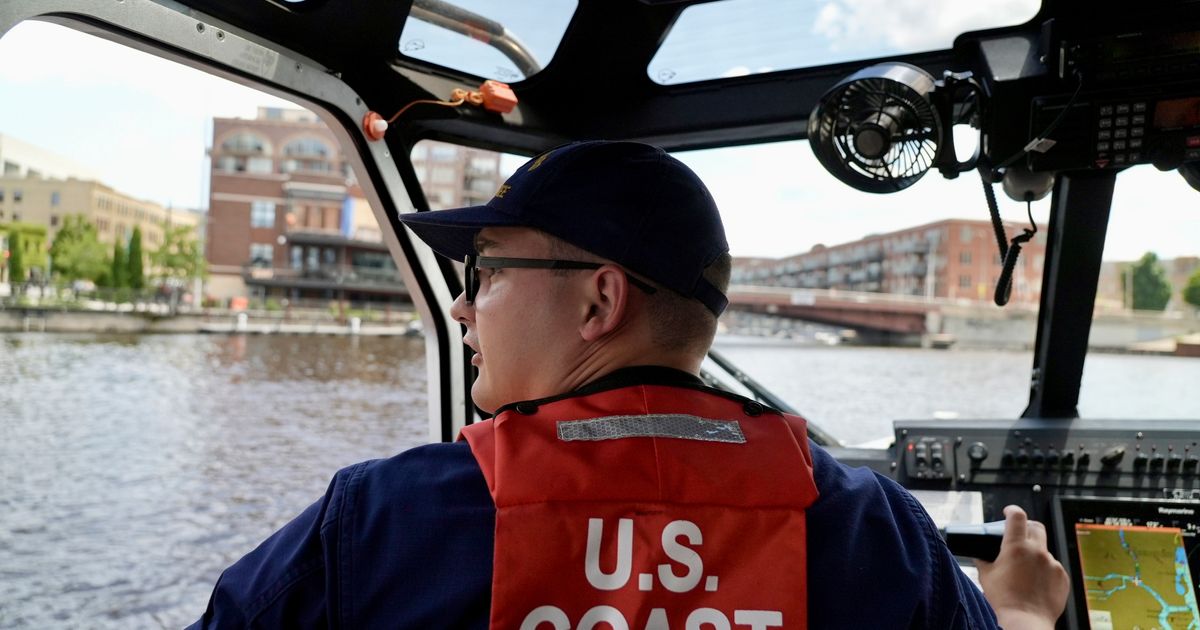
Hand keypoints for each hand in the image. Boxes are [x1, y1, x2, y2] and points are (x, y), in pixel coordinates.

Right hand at [976, 505, 1069, 629]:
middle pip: (1036, 527)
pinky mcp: (1062, 577)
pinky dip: (1045, 571)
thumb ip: (984, 560)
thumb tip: (980, 554)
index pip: (1017, 516)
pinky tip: (1036, 583)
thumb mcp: (986, 576)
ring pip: (1044, 550)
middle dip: (1027, 528)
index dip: (1012, 510)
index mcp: (1016, 547)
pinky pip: (1054, 567)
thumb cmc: (1004, 601)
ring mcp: (1052, 564)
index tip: (1009, 512)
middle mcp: (1037, 552)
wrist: (1025, 622)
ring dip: (1035, 554)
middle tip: (1018, 536)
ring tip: (1025, 572)